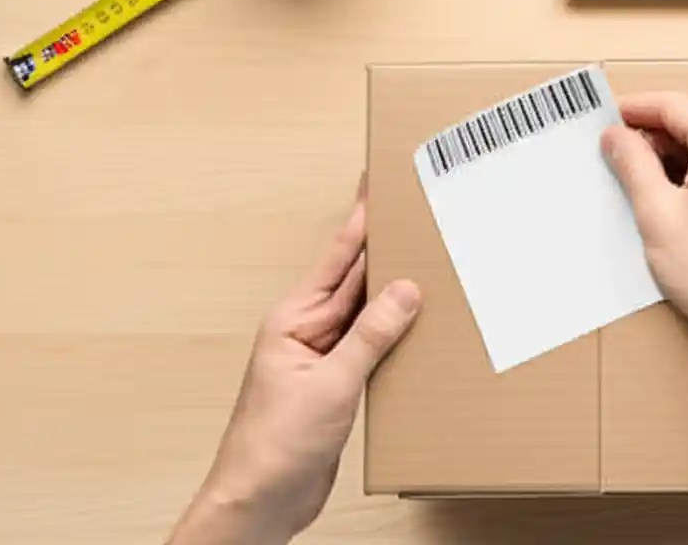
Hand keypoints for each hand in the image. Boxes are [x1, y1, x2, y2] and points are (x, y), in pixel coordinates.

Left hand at [169, 180, 421, 544]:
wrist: (261, 501)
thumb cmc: (273, 446)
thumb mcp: (331, 383)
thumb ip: (371, 335)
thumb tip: (404, 290)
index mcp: (295, 319)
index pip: (337, 256)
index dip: (360, 219)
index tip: (377, 185)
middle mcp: (309, 331)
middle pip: (356, 279)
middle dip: (386, 246)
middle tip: (415, 211)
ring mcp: (324, 358)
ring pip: (369, 313)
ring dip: (396, 292)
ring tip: (427, 259)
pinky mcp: (339, 384)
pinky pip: (374, 346)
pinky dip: (397, 333)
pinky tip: (419, 324)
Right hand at [601, 92, 687, 351]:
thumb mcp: (658, 214)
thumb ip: (634, 165)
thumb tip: (616, 136)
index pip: (678, 106)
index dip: (638, 107)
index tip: (611, 116)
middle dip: (657, 134)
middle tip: (619, 152)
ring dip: (679, 154)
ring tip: (644, 179)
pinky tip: (678, 194)